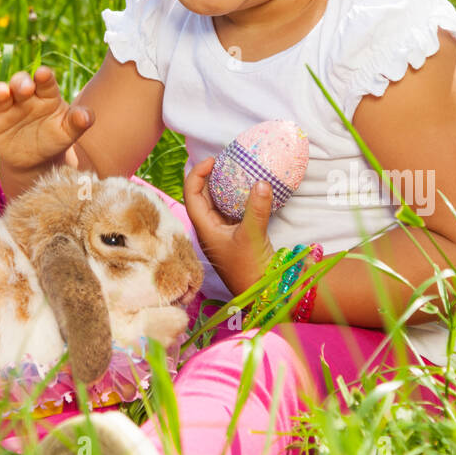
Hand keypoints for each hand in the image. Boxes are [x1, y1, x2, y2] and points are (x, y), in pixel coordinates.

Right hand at [0, 66, 93, 170]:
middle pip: (20, 83)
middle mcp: (23, 96)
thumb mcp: (68, 132)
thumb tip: (87, 116)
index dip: (44, 76)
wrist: (35, 161)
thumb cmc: (54, 139)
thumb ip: (78, 122)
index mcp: (45, 94)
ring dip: (0, 91)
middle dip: (21, 83)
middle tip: (24, 88)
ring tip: (2, 93)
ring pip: (0, 94)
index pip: (45, 81)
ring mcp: (4, 108)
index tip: (44, 74)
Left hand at [183, 157, 274, 296]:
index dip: (197, 174)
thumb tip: (262, 182)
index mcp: (204, 228)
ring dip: (223, 185)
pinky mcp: (237, 235)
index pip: (191, 195)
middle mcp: (210, 229)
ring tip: (234, 169)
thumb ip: (257, 208)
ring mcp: (223, 232)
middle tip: (224, 161)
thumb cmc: (250, 269)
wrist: (263, 293)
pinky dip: (236, 196)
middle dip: (209, 176)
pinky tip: (248, 188)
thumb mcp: (253, 235)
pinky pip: (232, 210)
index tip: (213, 161)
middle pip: (201, 196)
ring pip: (217, 202)